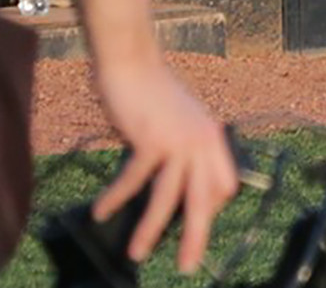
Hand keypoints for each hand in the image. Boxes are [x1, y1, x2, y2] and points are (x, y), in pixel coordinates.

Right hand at [91, 60, 238, 272]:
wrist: (133, 62)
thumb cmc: (152, 93)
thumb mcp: (181, 122)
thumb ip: (184, 149)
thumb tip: (174, 185)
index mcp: (213, 138)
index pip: (224, 185)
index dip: (210, 206)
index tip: (192, 221)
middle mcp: (203, 142)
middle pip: (205, 199)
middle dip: (197, 235)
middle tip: (188, 265)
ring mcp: (179, 141)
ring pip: (168, 198)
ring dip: (152, 228)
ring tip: (137, 253)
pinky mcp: (152, 139)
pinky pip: (134, 179)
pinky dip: (117, 197)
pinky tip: (101, 212)